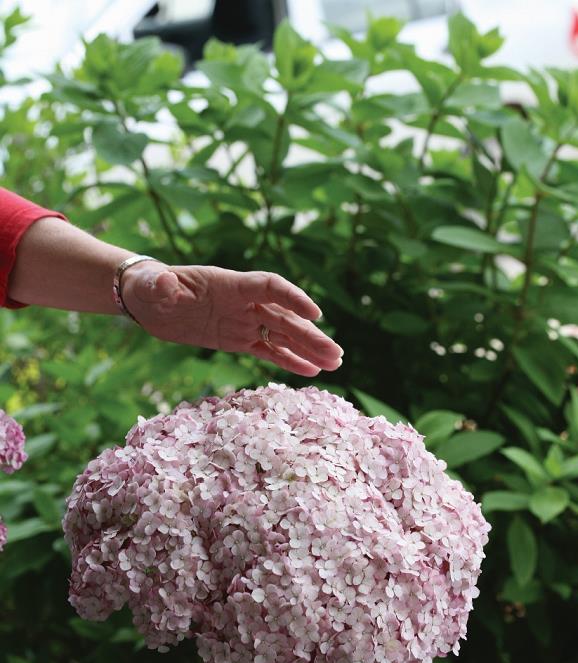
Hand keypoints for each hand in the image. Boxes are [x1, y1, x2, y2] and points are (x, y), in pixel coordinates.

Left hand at [121, 262, 343, 376]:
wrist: (148, 299)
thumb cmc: (150, 287)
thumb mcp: (152, 286)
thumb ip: (162, 286)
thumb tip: (165, 284)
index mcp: (229, 284)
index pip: (269, 286)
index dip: (293, 298)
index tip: (316, 313)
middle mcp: (243, 302)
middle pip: (284, 317)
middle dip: (311, 335)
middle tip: (336, 354)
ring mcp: (243, 321)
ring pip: (283, 336)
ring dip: (309, 348)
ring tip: (336, 363)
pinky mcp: (237, 340)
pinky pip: (268, 351)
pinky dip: (289, 361)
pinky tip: (312, 371)